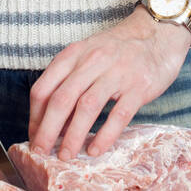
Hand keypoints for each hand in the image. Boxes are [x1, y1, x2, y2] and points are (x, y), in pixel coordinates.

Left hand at [28, 7, 190, 159]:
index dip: (35, 117)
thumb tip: (52, 122)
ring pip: (87, 107)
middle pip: (61, 99)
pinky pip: (118, 115)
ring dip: (73, 136)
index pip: (44, 88)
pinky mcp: (139, 86)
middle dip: (48, 131)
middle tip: (41, 153)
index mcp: (73, 54)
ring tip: (66, 156)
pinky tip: (95, 150)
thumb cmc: (117, 51)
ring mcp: (116, 73)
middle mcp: (92, 61)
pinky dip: (105, 135)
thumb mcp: (87, 56)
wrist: (157, 35)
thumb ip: (69, 82)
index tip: (34, 137)